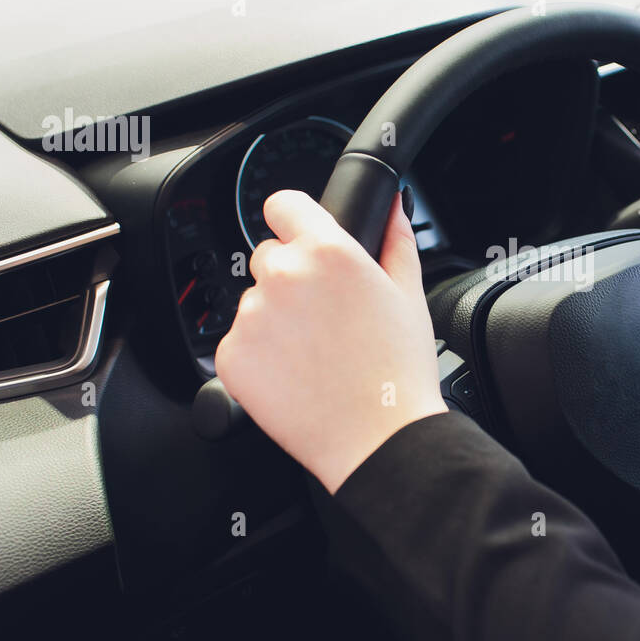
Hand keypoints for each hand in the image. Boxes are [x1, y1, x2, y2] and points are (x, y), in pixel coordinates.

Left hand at [215, 189, 445, 492]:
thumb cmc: (397, 370)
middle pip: (269, 256)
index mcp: (327, 251)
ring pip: (255, 302)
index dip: (293, 221)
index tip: (299, 237)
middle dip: (292, 279)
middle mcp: (283, 276)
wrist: (378, 436)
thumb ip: (394, 239)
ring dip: (276, 319)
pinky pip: (240, 341)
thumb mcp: (408, 294)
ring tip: (314, 353)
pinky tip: (296, 374)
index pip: (282, 204)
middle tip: (324, 318)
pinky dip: (261, 355)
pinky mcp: (232, 355)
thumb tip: (392, 205)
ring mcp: (252, 317)